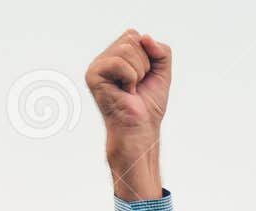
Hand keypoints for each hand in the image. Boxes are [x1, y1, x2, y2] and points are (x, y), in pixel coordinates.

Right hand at [85, 29, 171, 200]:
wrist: (141, 128)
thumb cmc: (149, 105)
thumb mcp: (162, 73)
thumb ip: (161, 52)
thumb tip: (145, 37)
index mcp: (116, 55)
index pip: (135, 35)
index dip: (149, 56)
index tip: (145, 77)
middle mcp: (104, 58)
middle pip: (132, 39)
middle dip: (145, 64)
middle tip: (138, 85)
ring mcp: (96, 65)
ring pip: (127, 49)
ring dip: (139, 72)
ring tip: (131, 89)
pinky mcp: (93, 75)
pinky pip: (120, 63)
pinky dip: (131, 79)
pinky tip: (125, 92)